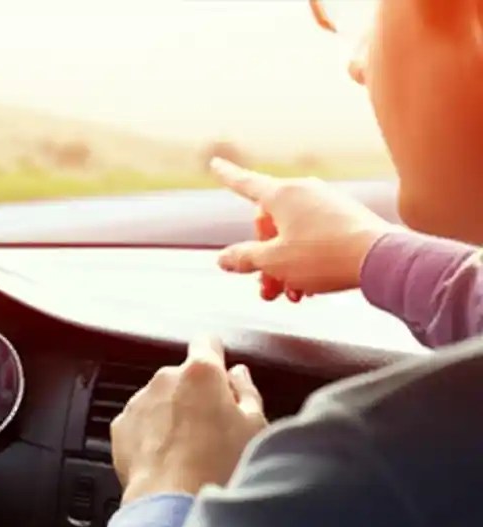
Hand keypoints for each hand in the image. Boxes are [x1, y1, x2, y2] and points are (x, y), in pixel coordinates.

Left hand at [111, 336, 266, 502]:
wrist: (173, 503)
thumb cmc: (219, 467)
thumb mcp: (254, 427)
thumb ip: (246, 392)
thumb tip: (238, 375)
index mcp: (201, 372)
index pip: (207, 342)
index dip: (215, 354)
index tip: (220, 369)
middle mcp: (165, 379)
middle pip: (184, 376)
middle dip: (196, 394)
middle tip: (214, 427)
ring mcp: (138, 402)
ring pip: (160, 399)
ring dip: (172, 415)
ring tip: (190, 450)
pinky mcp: (120, 427)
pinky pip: (140, 422)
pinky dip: (150, 434)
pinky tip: (168, 459)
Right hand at [210, 158, 395, 297]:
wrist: (381, 259)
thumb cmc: (324, 257)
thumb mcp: (274, 262)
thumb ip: (244, 258)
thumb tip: (223, 259)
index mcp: (282, 195)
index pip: (245, 183)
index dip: (227, 176)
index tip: (214, 163)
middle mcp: (304, 192)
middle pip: (268, 222)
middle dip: (262, 256)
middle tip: (265, 284)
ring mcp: (327, 203)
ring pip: (291, 234)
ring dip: (283, 265)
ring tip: (287, 293)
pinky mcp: (345, 217)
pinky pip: (313, 236)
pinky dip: (304, 260)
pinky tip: (308, 286)